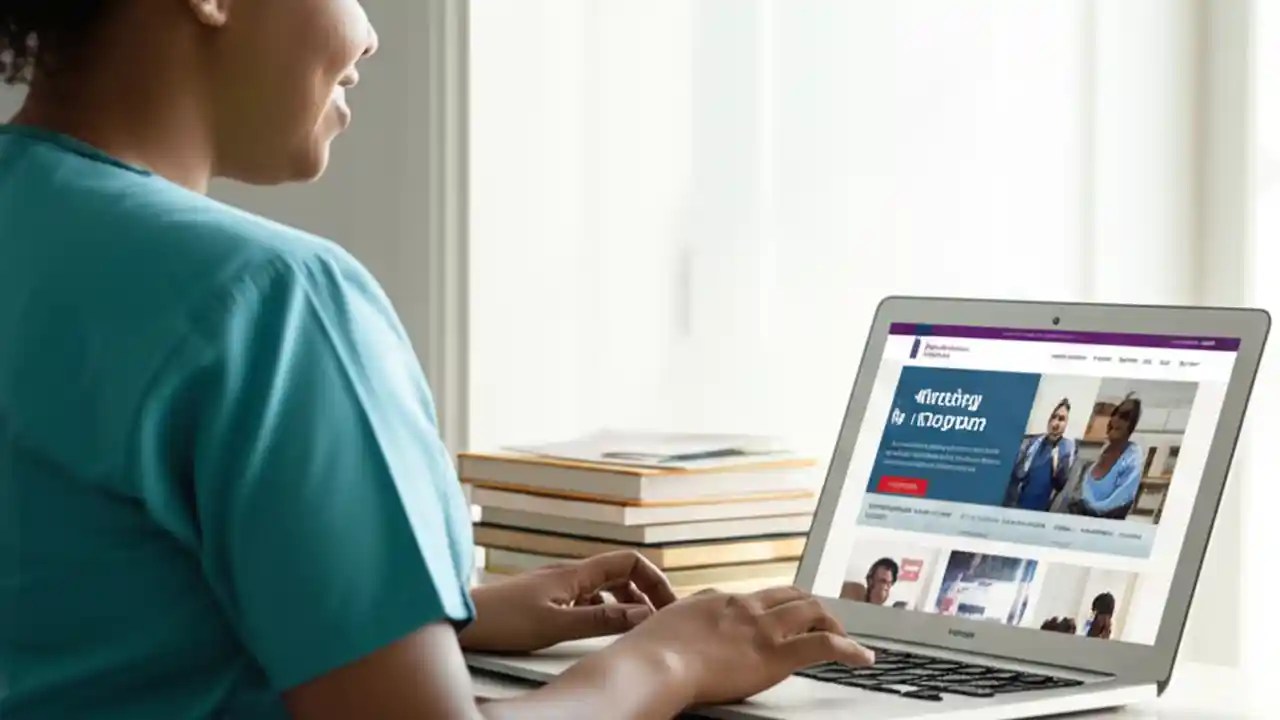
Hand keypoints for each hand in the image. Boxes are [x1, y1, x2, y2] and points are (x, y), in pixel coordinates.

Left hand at [459, 551, 677, 652]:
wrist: (461, 619)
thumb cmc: (503, 621)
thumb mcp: (557, 625)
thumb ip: (602, 620)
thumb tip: (644, 615)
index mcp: (576, 573)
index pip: (629, 561)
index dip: (654, 580)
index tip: (666, 607)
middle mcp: (569, 574)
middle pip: (620, 573)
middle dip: (644, 593)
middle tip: (657, 621)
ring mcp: (557, 585)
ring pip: (604, 588)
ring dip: (624, 603)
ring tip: (635, 628)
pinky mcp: (546, 599)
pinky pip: (586, 599)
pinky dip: (602, 611)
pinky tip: (600, 630)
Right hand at [591, 586, 874, 706]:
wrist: (652, 663)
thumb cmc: (650, 651)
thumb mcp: (668, 623)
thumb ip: (687, 618)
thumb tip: (688, 616)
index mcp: (721, 601)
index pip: (762, 596)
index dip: (782, 605)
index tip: (789, 615)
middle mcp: (746, 607)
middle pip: (793, 596)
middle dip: (813, 609)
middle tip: (825, 626)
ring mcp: (762, 628)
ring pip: (813, 612)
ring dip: (834, 625)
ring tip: (847, 642)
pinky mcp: (775, 655)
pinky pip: (824, 645)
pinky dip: (850, 650)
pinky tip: (862, 659)